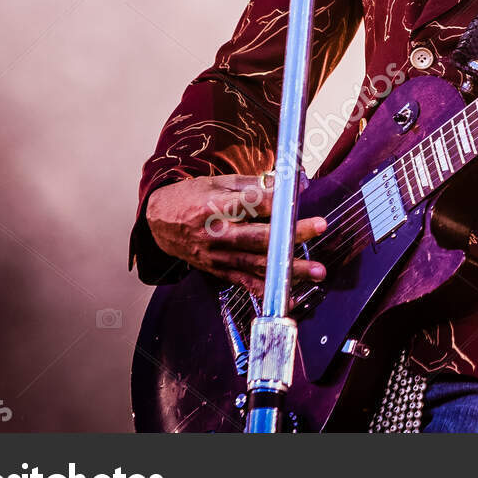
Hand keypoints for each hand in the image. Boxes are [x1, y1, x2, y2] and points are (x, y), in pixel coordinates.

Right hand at [145, 174, 327, 296]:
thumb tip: (287, 184)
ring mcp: (216, 257)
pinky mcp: (217, 270)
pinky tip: (290, 294)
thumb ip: (252, 185)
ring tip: (316, 270)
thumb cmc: (190, 198)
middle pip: (258, 236)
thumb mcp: (217, 183)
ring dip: (288, 268)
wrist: (158, 223)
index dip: (277, 198)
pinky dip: (268, 289)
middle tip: (319, 227)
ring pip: (256, 264)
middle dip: (290, 234)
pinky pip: (245, 282)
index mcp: (213, 207)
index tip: (300, 192)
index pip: (251, 203)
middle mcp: (215, 235)